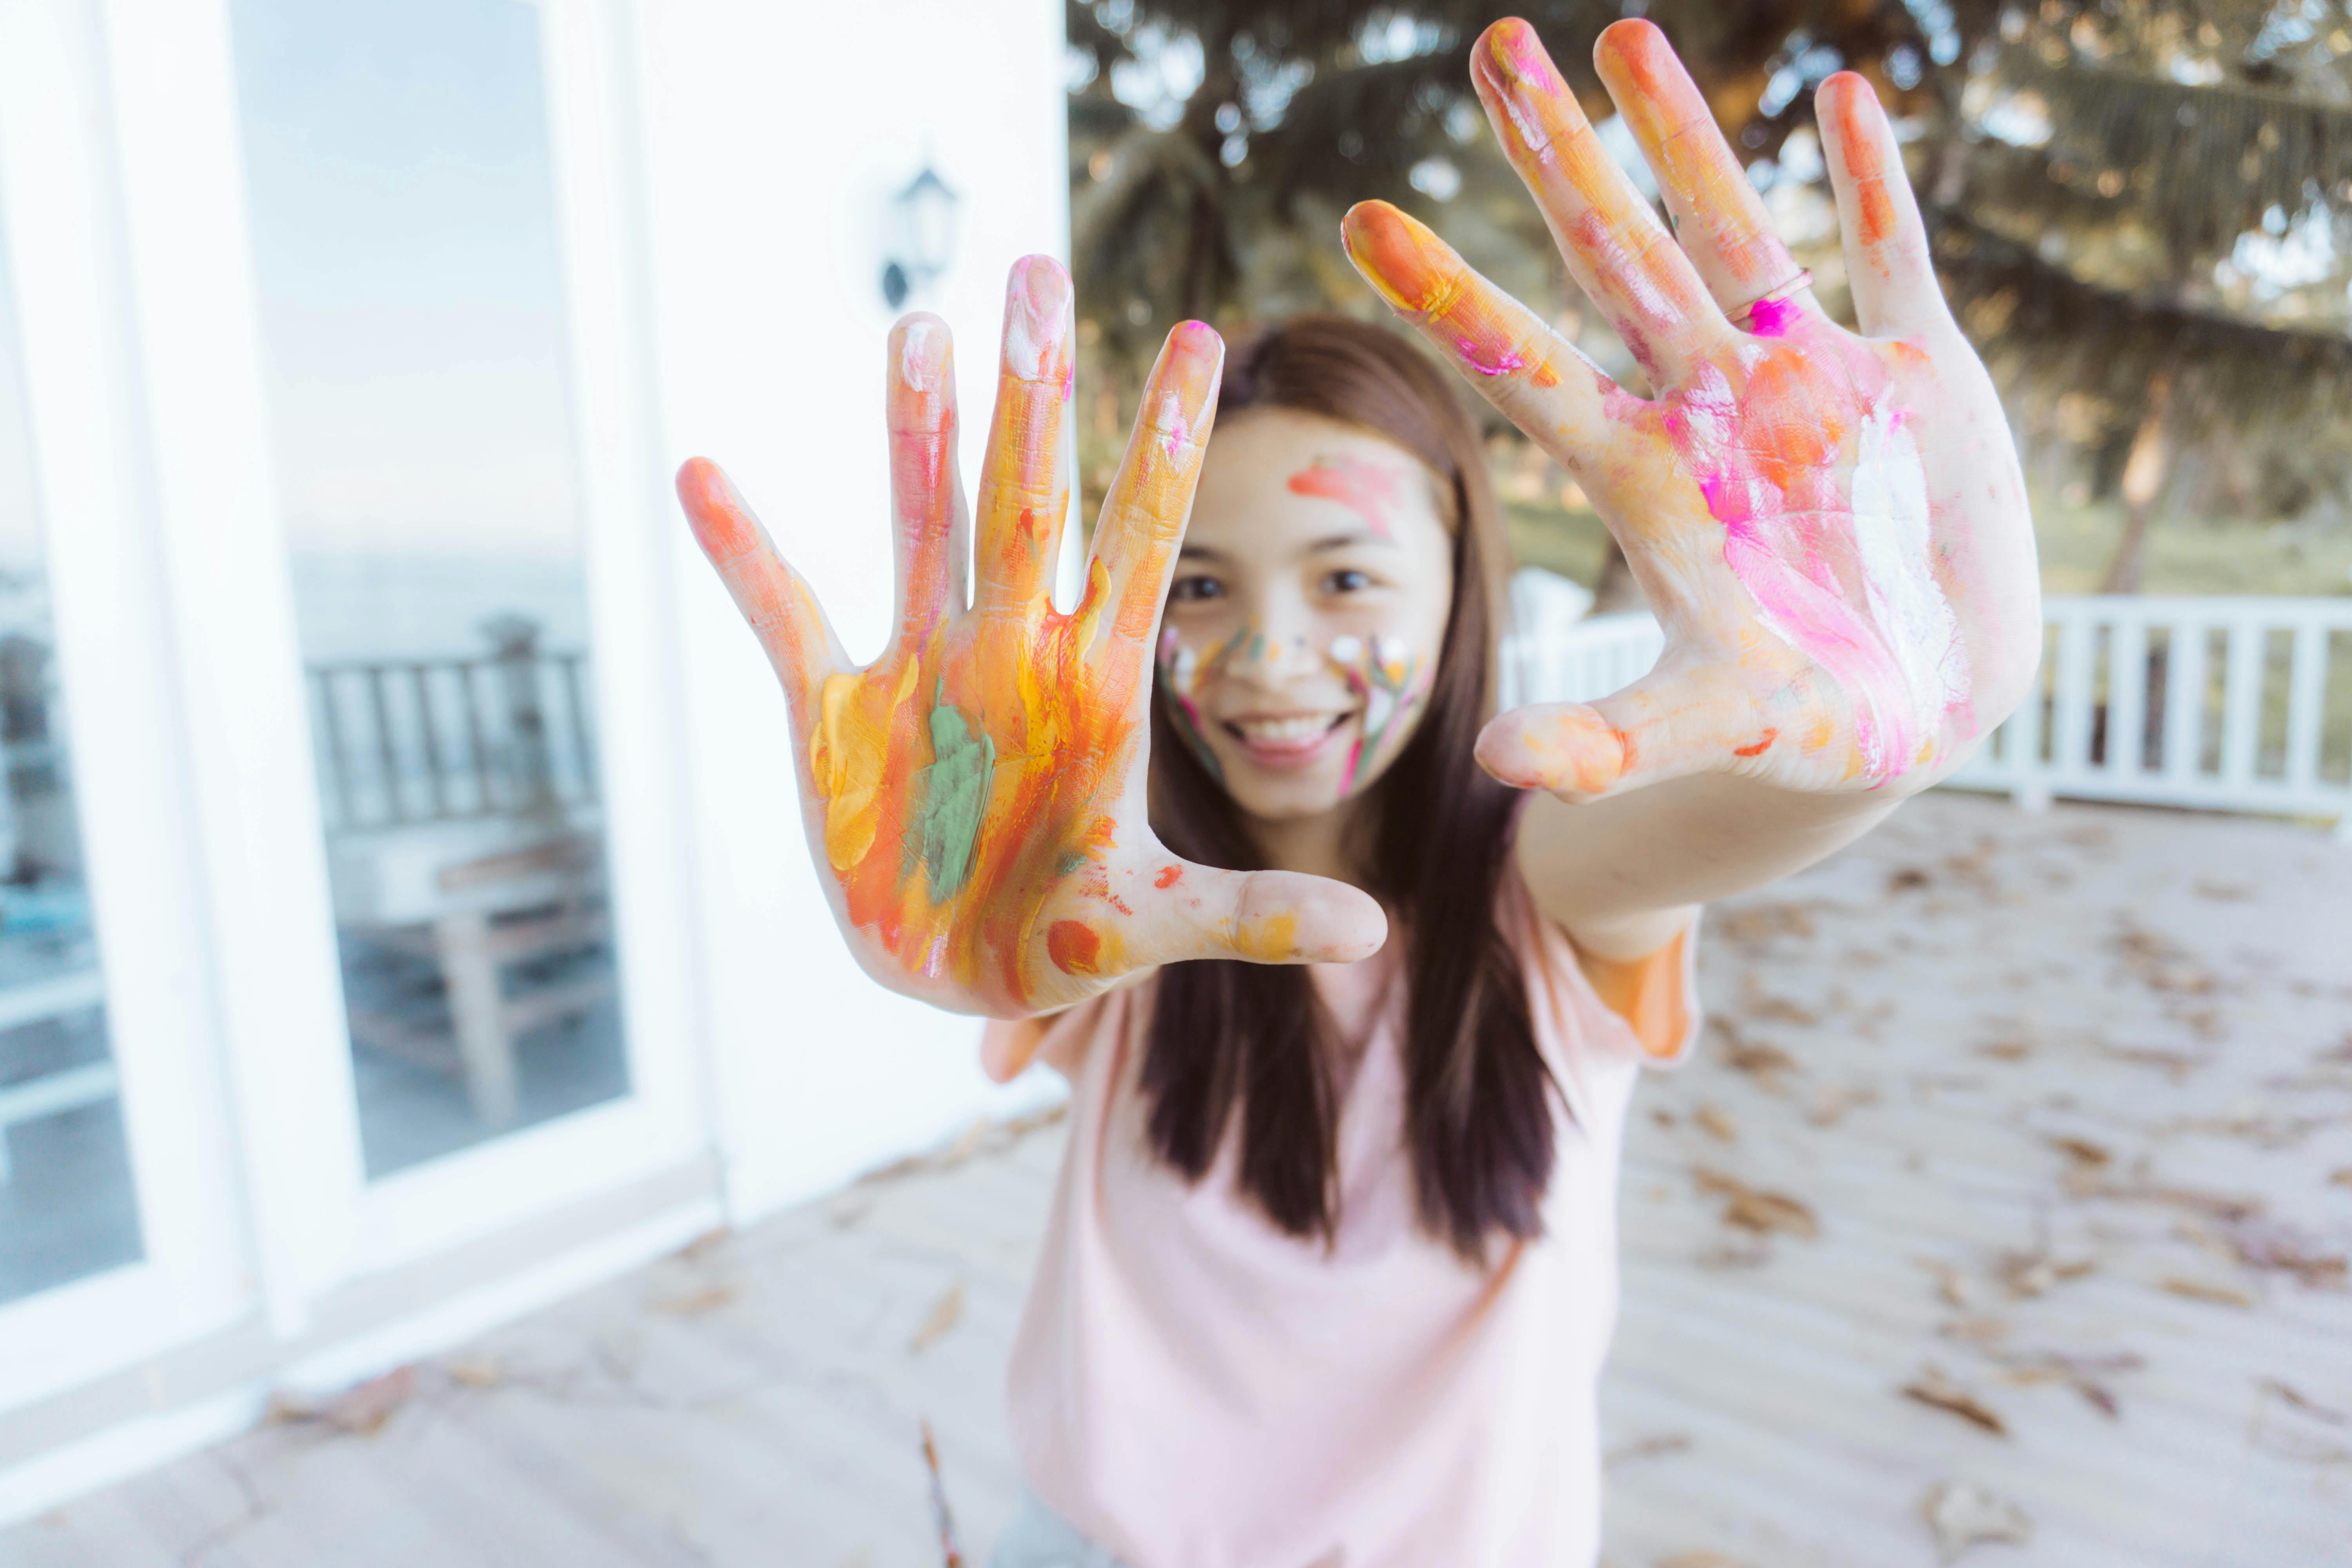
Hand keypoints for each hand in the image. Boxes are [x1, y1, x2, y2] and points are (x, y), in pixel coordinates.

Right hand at [677, 258, 1384, 1017]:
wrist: (955, 973)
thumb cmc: (1063, 936)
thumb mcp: (1154, 924)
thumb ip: (1249, 914)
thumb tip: (1370, 931)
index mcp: (1097, 686)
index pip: (1142, 538)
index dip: (1164, 444)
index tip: (1202, 337)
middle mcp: (1012, 652)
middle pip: (1028, 500)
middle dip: (1035, 396)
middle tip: (1040, 273)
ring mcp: (922, 670)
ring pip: (922, 526)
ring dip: (915, 432)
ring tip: (919, 326)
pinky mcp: (835, 714)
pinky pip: (786, 620)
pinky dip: (746, 556)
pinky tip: (705, 476)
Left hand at [1343, 18, 2039, 802]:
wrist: (1923, 714)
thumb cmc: (1798, 729)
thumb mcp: (1703, 731)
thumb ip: (1606, 740)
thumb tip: (1494, 762)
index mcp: (1646, 480)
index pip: (1524, 368)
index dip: (1449, 297)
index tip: (1361, 220)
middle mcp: (1711, 408)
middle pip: (1614, 258)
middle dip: (1558, 154)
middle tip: (1489, 46)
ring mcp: (1811, 381)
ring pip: (1733, 226)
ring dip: (1686, 133)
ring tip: (1621, 35)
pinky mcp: (1916, 378)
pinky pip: (1888, 257)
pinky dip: (1869, 183)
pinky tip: (1839, 95)